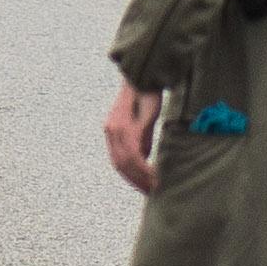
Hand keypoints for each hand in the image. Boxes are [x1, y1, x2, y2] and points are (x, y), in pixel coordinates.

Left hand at [101, 80, 164, 194]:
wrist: (146, 72)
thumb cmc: (147, 94)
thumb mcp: (144, 121)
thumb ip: (141, 139)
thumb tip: (144, 157)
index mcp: (113, 130)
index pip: (119, 161)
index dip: (132, 177)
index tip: (145, 188)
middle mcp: (111, 130)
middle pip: (121, 165)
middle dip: (136, 181)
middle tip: (151, 192)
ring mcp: (117, 128)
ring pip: (126, 161)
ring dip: (141, 177)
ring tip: (155, 186)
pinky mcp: (127, 126)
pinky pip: (133, 153)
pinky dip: (144, 166)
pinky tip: (154, 174)